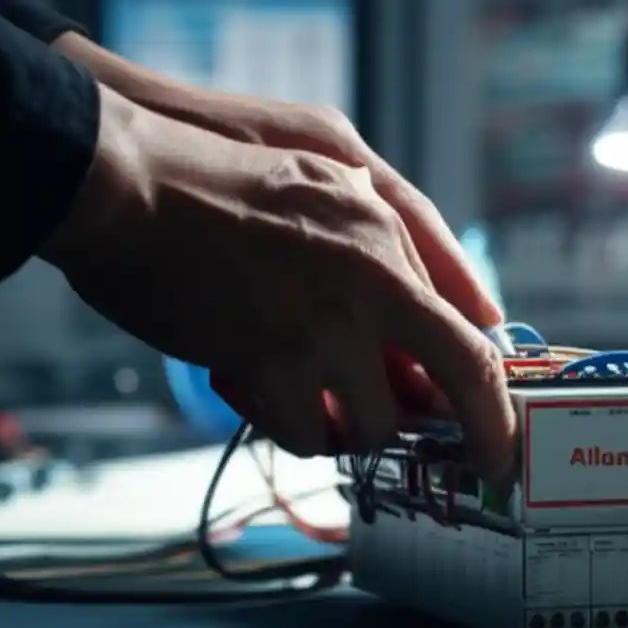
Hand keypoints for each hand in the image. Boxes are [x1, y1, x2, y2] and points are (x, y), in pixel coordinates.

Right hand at [42, 85, 514, 483]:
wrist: (126, 187)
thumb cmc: (218, 178)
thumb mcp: (327, 177)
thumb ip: (398, 242)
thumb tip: (460, 310)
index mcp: (387, 239)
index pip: (471, 344)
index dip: (492, 411)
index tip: (500, 450)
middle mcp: (370, 285)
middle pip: (442, 393)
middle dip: (446, 431)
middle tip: (428, 438)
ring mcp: (320, 328)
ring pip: (370, 425)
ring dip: (349, 424)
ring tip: (315, 394)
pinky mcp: (266, 362)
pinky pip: (304, 434)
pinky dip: (293, 427)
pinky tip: (266, 391)